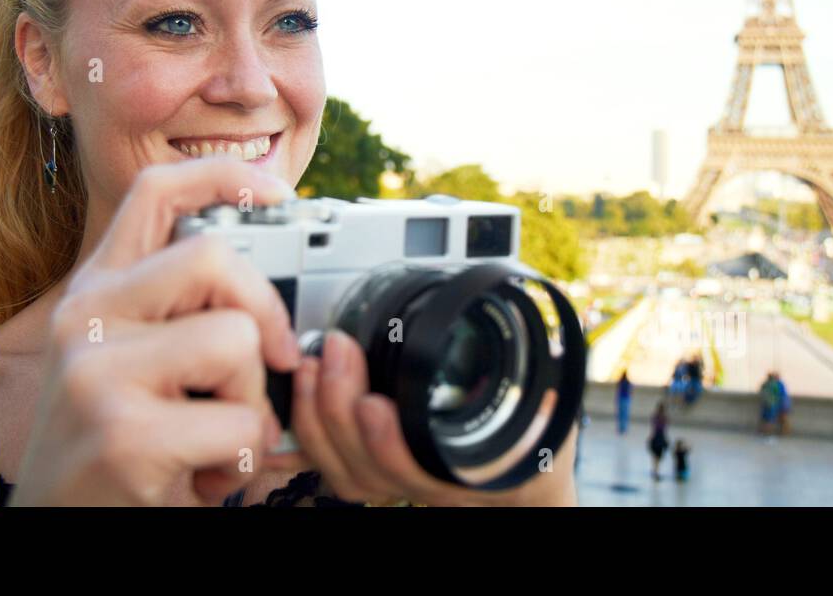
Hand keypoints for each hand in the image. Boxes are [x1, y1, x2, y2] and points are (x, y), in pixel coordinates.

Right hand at [10, 157, 301, 506]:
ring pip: (237, 338)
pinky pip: (240, 422)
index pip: (156, 191)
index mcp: (95, 291)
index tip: (280, 192)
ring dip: (253, 400)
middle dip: (266, 311)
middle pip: (213, 256)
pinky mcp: (123, 434)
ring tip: (220, 434)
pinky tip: (208, 476)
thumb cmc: (108, 444)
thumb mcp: (126, 361)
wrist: (53, 530)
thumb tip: (284, 298)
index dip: (225, 173)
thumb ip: (180, 315)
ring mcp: (98, 372)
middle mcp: (86, 317)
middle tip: (273, 360)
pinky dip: (247, 458)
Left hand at [266, 331, 577, 506]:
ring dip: (317, 420)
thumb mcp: (546, 407)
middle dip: (340, 410)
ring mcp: (396, 482)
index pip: (418, 467)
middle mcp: (425, 484)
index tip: (373, 405)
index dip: (389, 443)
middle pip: (367, 470)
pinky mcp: (372, 472)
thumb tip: (533, 349)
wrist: (524, 483)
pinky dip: (301, 441)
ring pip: (345, 475)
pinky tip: (285, 409)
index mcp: (464, 469)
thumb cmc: (534, 442)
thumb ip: (537, 383)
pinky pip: (329, 469)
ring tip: (311, 366)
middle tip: (336, 354)